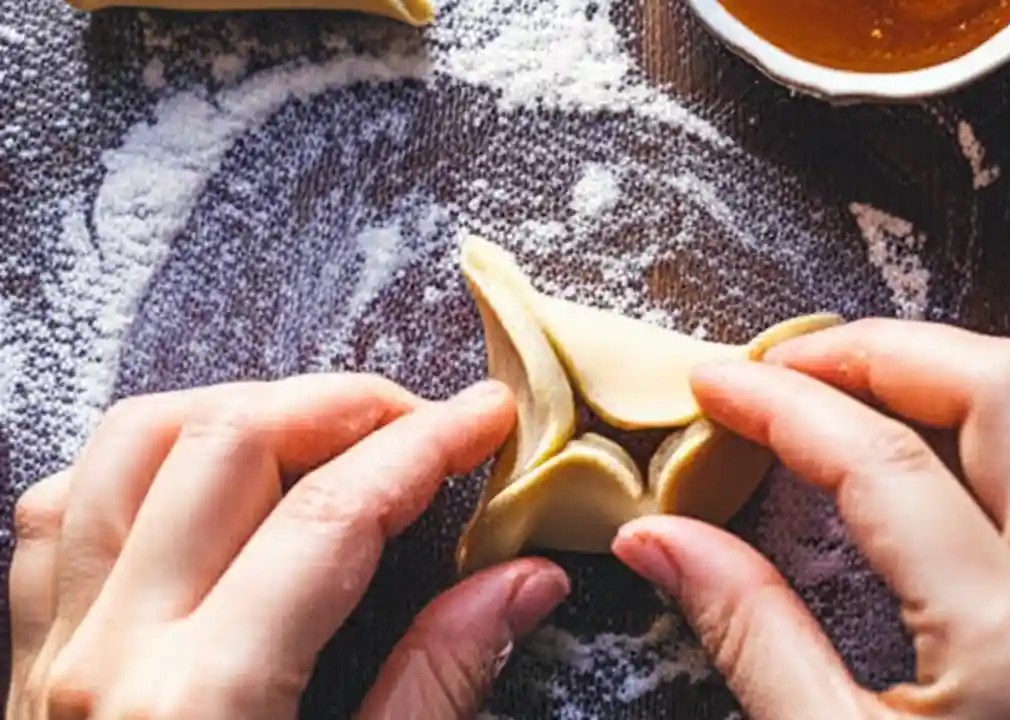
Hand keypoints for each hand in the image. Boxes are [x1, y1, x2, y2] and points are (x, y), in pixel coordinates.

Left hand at [8, 374, 569, 718]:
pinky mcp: (27, 660)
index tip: (487, 417)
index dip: (423, 447)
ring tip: (324, 429)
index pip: (332, 514)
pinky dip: (140, 462)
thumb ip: (436, 686)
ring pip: (128, 448)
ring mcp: (51, 650)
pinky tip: (207, 479)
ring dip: (238, 409)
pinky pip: (61, 510)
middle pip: (224, 443)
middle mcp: (110, 655)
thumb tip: (522, 581)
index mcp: (203, 702)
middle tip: (421, 420)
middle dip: (339, 404)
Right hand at [612, 319, 1009, 719]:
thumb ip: (747, 633)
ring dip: (952, 364)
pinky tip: (934, 435)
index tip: (713, 384)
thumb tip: (659, 534)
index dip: (781, 405)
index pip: (883, 462)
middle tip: (785, 365)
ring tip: (854, 380)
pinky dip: (1007, 410)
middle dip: (879, 351)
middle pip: (1005, 386)